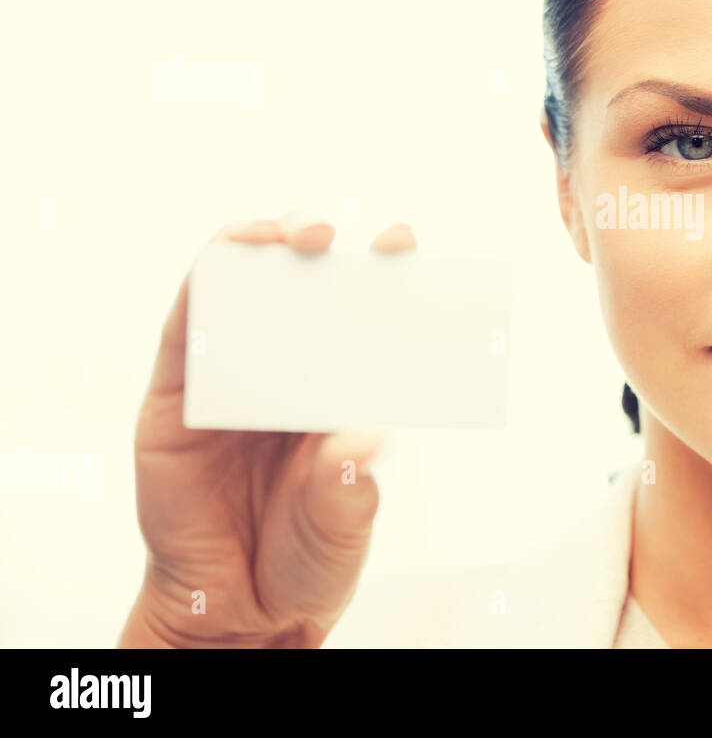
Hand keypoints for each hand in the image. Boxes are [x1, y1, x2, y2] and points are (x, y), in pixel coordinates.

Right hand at [120, 210, 416, 646]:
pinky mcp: (177, 394)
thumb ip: (346, 495)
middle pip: (302, 282)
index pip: (365, 314)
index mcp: (343, 387)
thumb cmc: (305, 556)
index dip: (384, 270)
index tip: (403, 241)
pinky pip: (184, 328)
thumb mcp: (339, 532)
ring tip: (288, 237)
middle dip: (319, 241)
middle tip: (335, 233)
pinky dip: (201, 289)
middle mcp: (291, 369)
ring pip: (240, 288)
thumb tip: (363, 445)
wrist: (237, 608)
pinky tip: (222, 266)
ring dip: (258, 245)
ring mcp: (233, 374)